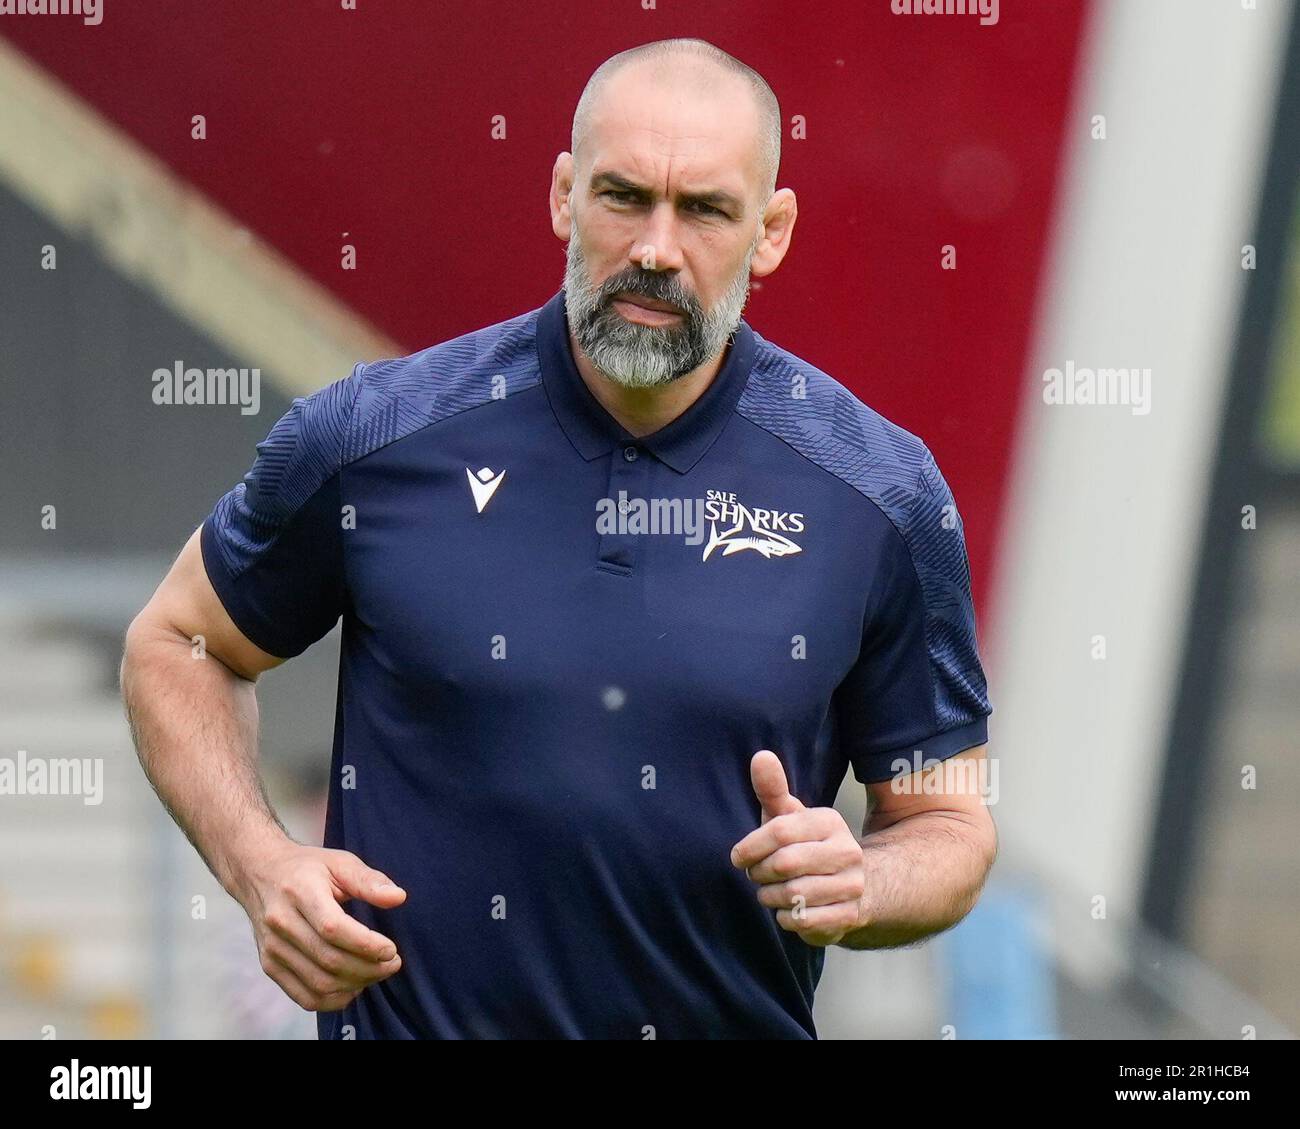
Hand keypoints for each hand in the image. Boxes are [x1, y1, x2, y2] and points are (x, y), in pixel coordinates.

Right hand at [238, 842, 406, 1011]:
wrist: (260, 874)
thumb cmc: (307, 868)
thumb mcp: (340, 862)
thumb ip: (369, 880)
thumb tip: (398, 897)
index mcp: (300, 892)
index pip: (333, 928)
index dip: (366, 945)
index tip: (391, 949)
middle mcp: (281, 922)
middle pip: (328, 960)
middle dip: (368, 968)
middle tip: (393, 963)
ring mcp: (272, 948)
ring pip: (318, 982)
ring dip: (356, 984)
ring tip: (378, 973)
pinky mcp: (270, 965)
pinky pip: (303, 996)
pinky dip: (333, 999)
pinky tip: (354, 986)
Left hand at [730, 750, 866, 946]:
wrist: (848, 886)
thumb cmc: (805, 847)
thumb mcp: (788, 817)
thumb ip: (772, 789)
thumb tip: (760, 756)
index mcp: (829, 821)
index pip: (779, 831)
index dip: (750, 847)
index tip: (738, 857)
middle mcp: (847, 851)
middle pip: (784, 864)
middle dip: (760, 873)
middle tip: (755, 875)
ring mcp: (852, 885)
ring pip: (791, 894)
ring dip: (769, 897)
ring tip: (770, 891)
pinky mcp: (849, 915)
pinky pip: (802, 920)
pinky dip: (785, 917)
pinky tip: (787, 909)